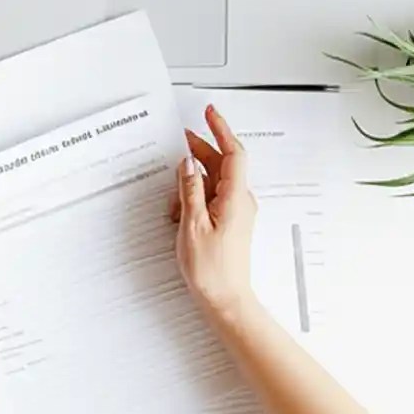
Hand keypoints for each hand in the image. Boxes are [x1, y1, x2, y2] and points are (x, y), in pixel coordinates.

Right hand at [170, 104, 258, 316]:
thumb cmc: (212, 270)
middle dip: (201, 150)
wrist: (226, 300)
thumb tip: (187, 163)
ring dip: (193, 179)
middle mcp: (240, 201)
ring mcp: (236, 211)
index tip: (210, 113)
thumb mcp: (192, 224)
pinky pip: (212, 196)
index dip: (221, 130)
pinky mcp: (229, 221)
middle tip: (179, 140)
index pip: (233, 153)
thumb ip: (189, 189)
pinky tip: (180, 208)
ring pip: (214, 180)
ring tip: (174, 193)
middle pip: (222, 163)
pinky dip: (195, 195)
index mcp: (235, 198)